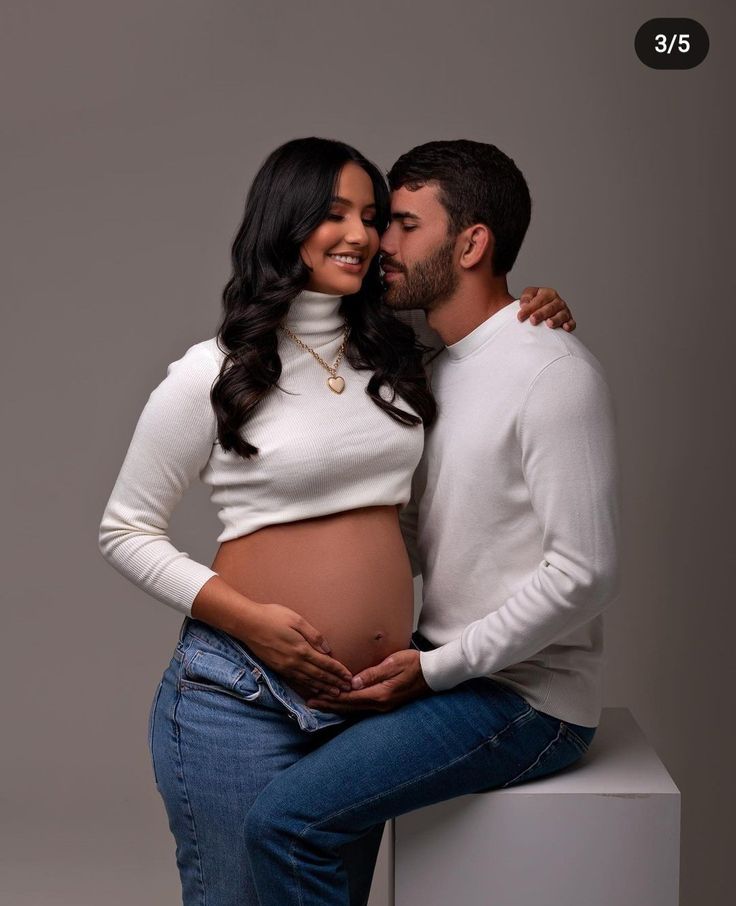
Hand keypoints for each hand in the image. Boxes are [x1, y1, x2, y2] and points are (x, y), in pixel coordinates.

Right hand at [237, 603, 352, 697]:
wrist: (248, 624)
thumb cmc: (273, 617)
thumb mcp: (296, 620)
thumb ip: (313, 636)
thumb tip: (327, 650)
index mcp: (302, 649)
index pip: (325, 663)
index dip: (339, 671)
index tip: (349, 677)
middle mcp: (295, 662)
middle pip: (319, 676)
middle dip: (335, 683)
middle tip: (348, 690)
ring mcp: (285, 667)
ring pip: (309, 682)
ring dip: (323, 688)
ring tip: (335, 694)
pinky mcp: (277, 668)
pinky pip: (297, 682)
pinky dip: (308, 687)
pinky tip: (313, 690)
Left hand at [306, 649, 430, 712]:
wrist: (433, 674)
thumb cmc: (414, 664)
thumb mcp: (393, 664)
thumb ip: (372, 673)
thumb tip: (352, 682)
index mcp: (380, 694)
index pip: (349, 697)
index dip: (330, 697)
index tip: (314, 696)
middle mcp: (380, 704)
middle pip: (349, 706)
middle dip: (329, 705)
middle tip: (310, 703)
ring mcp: (384, 706)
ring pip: (354, 709)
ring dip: (336, 706)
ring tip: (320, 704)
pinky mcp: (386, 703)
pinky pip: (362, 707)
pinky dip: (348, 705)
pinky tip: (341, 704)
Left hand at [518, 287, 575, 330]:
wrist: (540, 313)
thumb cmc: (533, 306)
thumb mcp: (528, 297)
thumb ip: (526, 298)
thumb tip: (524, 305)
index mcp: (548, 293)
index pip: (539, 300)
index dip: (529, 308)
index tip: (520, 316)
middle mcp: (558, 302)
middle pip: (550, 308)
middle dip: (541, 314)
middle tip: (533, 320)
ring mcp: (564, 312)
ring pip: (561, 315)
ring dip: (555, 320)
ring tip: (549, 324)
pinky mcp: (569, 321)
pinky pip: (571, 323)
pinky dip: (570, 325)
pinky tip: (565, 328)